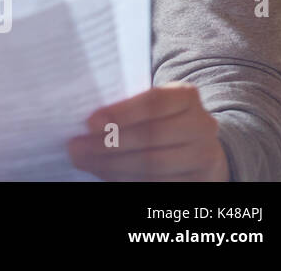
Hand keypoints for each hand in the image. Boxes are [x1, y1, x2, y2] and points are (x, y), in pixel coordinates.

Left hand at [67, 81, 230, 180]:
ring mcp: (204, 156)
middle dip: (108, 144)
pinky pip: (157, 183)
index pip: (154, 102)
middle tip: (76, 147)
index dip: (122, 113)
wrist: (195, 141)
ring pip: (153, 165)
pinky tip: (104, 172)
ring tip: (84, 160)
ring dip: (112, 165)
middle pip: (151, 137)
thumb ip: (124, 105)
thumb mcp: (147, 103)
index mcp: (186, 96)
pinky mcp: (199, 180)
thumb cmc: (158, 116)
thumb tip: (86, 121)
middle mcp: (201, 125)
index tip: (90, 122)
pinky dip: (126, 179)